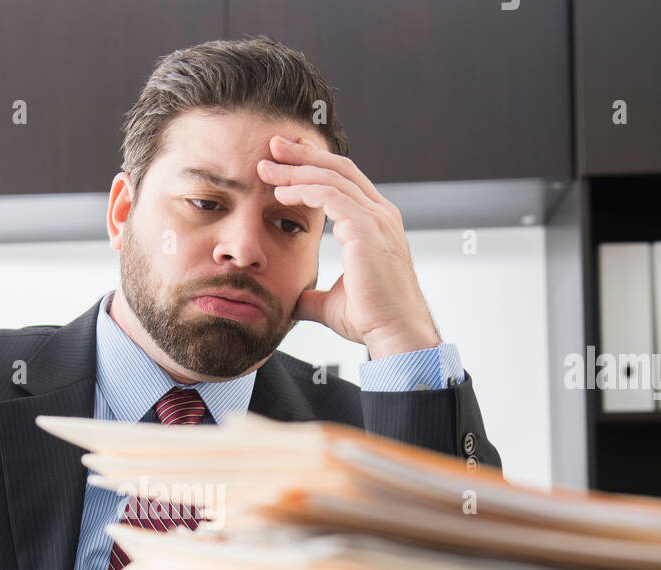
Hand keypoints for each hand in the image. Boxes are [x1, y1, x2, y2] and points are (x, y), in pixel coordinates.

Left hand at [257, 134, 439, 358]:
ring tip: (266, 166)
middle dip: (303, 155)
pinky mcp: (367, 228)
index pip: (344, 181)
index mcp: (377, 224)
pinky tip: (281, 193)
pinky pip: (330, 196)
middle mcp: (380, 214)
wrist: (394, 333)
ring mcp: (377, 218)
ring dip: (296, 169)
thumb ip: (313, 298)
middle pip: (338, 168)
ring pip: (331, 177)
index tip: (283, 163)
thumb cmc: (372, 320)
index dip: (314, 167)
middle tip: (272, 145)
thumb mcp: (332, 304)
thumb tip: (293, 304)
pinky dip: (304, 190)